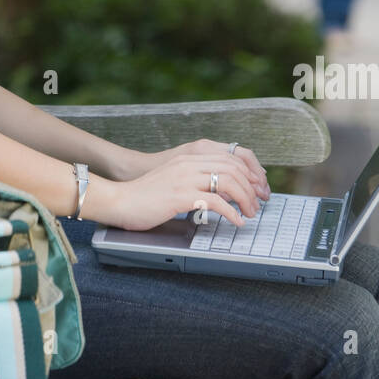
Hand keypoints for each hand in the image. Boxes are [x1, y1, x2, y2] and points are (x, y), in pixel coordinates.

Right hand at [102, 140, 270, 232]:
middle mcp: (188, 164)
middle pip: (233, 168)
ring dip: (245, 199)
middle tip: (259, 203)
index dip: (249, 173)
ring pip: (229, 182)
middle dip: (252, 186)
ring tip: (250, 213)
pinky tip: (236, 221)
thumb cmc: (144, 197)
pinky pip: (216, 201)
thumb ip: (193, 181)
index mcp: (187, 158)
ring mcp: (184, 178)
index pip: (229, 157)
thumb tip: (220, 193)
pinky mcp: (180, 195)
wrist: (120, 201)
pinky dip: (232, 213)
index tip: (257, 189)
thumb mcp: (173, 181)